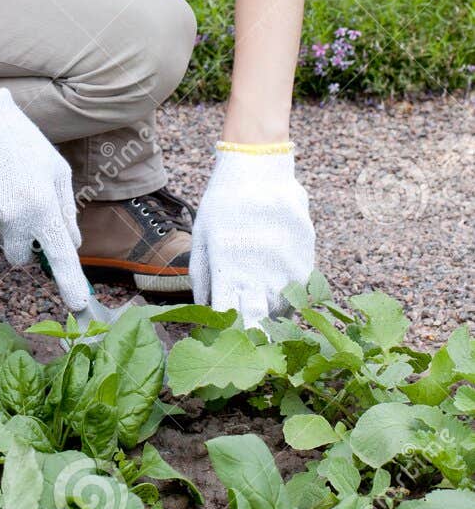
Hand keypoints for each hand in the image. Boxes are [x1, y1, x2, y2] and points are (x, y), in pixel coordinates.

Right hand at [0, 87, 90, 314]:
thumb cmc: (25, 145)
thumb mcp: (57, 172)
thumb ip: (66, 212)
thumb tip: (73, 245)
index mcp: (43, 207)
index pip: (60, 256)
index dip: (70, 283)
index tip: (78, 306)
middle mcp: (15, 218)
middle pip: (19, 257)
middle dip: (22, 244)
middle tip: (22, 210)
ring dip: (1, 212)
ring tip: (2, 179)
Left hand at [189, 146, 314, 328]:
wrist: (261, 170)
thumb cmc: (224, 204)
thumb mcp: (202, 238)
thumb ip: (203, 277)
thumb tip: (206, 309)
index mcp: (230, 271)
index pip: (230, 320)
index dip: (226, 334)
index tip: (222, 339)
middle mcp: (262, 276)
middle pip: (260, 324)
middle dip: (253, 335)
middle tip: (246, 337)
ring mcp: (287, 271)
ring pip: (282, 311)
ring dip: (270, 313)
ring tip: (258, 299)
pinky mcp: (306, 262)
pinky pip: (299, 293)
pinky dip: (287, 294)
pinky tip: (275, 280)